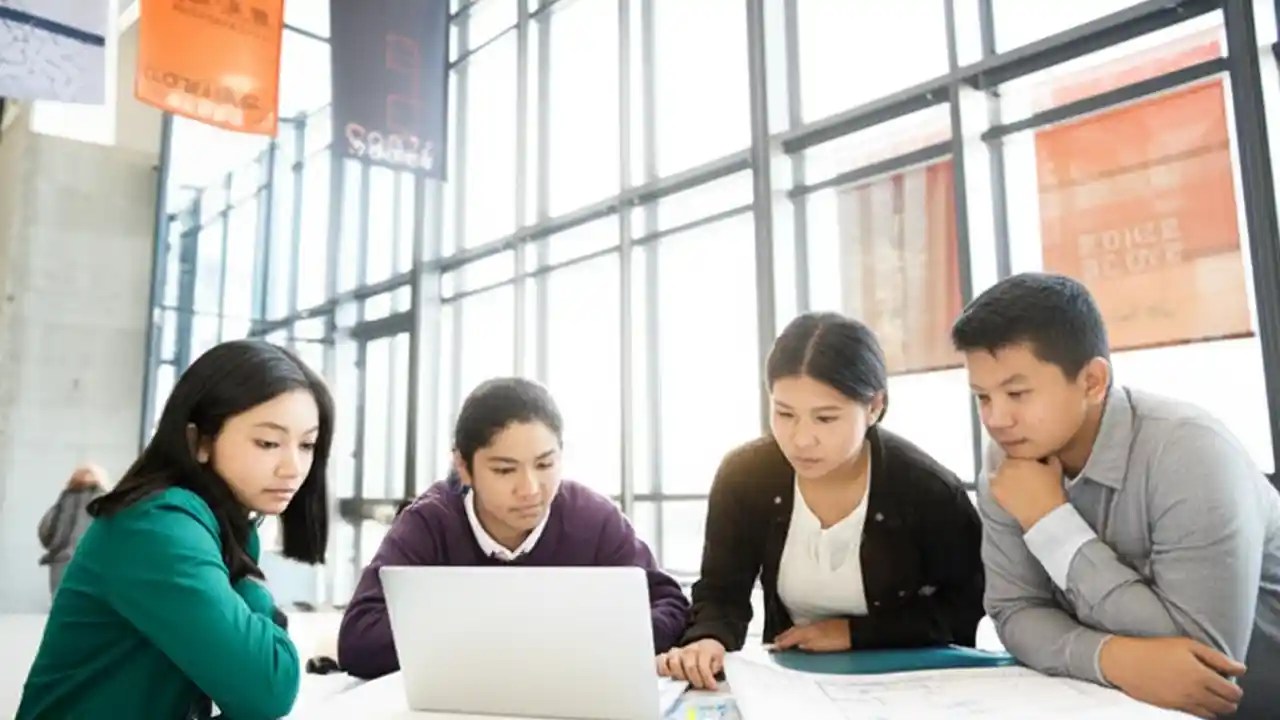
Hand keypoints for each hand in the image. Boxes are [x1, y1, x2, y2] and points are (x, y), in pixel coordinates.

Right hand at [655, 639, 724, 689]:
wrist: (704, 645)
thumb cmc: (710, 656)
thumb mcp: (718, 659)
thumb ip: (716, 666)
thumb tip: (710, 673)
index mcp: (703, 650)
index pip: (703, 665)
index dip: (707, 679)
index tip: (712, 687)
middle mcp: (688, 650)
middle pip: (689, 666)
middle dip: (696, 680)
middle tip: (700, 686)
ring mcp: (676, 652)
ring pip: (673, 663)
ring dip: (680, 676)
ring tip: (686, 682)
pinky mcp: (666, 656)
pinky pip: (660, 661)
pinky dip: (662, 669)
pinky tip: (668, 677)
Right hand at [772, 619, 850, 652]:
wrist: (853, 633)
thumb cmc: (837, 640)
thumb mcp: (817, 646)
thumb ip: (804, 646)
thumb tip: (794, 648)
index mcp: (805, 631)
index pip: (788, 638)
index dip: (780, 643)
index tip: (773, 648)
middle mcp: (808, 626)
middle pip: (792, 632)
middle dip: (783, 638)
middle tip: (776, 644)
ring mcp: (815, 625)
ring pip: (798, 630)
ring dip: (790, 635)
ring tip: (785, 641)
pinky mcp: (822, 627)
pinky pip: (804, 629)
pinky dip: (798, 634)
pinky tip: (801, 638)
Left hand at [990, 456, 1066, 530]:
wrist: (1044, 514)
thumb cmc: (1052, 491)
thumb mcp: (1055, 467)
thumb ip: (1048, 457)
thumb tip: (1044, 455)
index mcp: (1021, 456)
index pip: (1016, 452)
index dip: (1022, 459)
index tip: (1026, 466)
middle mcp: (1006, 465)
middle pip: (1006, 462)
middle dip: (1013, 467)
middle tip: (1022, 477)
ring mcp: (998, 478)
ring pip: (998, 473)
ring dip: (1005, 477)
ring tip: (1015, 486)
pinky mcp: (994, 491)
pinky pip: (994, 485)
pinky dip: (999, 488)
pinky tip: (1009, 493)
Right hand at [1100, 636, 1245, 718]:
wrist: (1126, 662)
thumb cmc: (1156, 649)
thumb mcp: (1188, 645)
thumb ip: (1217, 658)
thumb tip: (1240, 669)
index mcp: (1202, 676)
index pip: (1232, 692)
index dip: (1236, 689)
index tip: (1230, 681)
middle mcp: (1196, 693)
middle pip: (1226, 706)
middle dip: (1230, 700)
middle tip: (1222, 689)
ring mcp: (1184, 703)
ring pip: (1213, 714)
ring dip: (1217, 707)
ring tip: (1211, 695)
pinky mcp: (1173, 709)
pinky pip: (1197, 716)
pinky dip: (1203, 710)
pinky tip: (1197, 699)